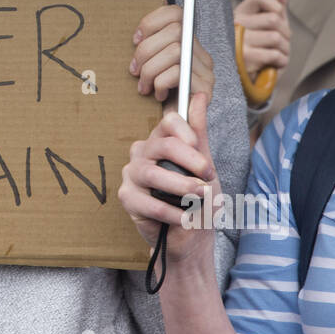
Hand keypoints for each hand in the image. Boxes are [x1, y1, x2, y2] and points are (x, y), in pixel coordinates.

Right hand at [119, 91, 218, 260]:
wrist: (191, 238)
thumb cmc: (198, 201)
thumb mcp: (205, 166)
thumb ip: (199, 133)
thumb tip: (199, 95)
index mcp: (161, 141)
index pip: (168, 121)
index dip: (188, 135)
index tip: (205, 158)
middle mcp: (143, 153)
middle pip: (162, 145)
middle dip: (190, 162)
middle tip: (208, 180)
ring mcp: (132, 175)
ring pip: (152, 173)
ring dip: (180, 187)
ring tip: (198, 199)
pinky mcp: (126, 198)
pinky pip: (146, 201)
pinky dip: (170, 211)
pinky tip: (183, 218)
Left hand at [130, 5, 214, 106]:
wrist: (173, 132)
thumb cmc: (157, 99)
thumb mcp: (149, 69)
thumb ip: (147, 50)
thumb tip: (136, 34)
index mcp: (188, 45)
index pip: (175, 13)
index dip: (151, 21)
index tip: (135, 39)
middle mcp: (201, 55)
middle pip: (175, 30)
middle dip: (147, 50)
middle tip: (134, 70)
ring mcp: (206, 72)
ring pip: (175, 50)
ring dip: (150, 69)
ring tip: (143, 86)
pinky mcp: (205, 89)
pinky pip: (177, 73)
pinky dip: (160, 82)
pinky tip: (158, 94)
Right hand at [234, 0, 290, 75]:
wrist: (246, 75)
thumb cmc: (257, 46)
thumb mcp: (265, 22)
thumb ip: (274, 2)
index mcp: (240, 13)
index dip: (275, 3)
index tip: (278, 13)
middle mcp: (237, 26)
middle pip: (274, 19)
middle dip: (286, 33)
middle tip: (282, 41)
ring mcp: (240, 42)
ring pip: (276, 38)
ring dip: (285, 49)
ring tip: (279, 53)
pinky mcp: (246, 60)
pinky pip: (275, 55)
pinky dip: (282, 61)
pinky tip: (275, 63)